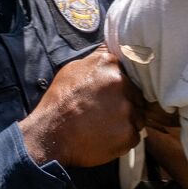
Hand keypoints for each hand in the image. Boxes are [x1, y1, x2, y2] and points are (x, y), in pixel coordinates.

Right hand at [20, 47, 142, 167]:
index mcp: (108, 64)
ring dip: (125, 121)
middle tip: (102, 113)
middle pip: (135, 94)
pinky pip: (134, 134)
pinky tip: (104, 136)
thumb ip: (96, 59)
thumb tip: (112, 50)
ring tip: (102, 125)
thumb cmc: (59, 103)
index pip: (129, 73)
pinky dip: (122, 138)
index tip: (107, 96)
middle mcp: (121, 83)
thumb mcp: (72, 69)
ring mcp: (126, 108)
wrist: (49, 135)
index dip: (119, 87)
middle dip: (123, 103)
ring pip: (137, 115)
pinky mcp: (128, 132)